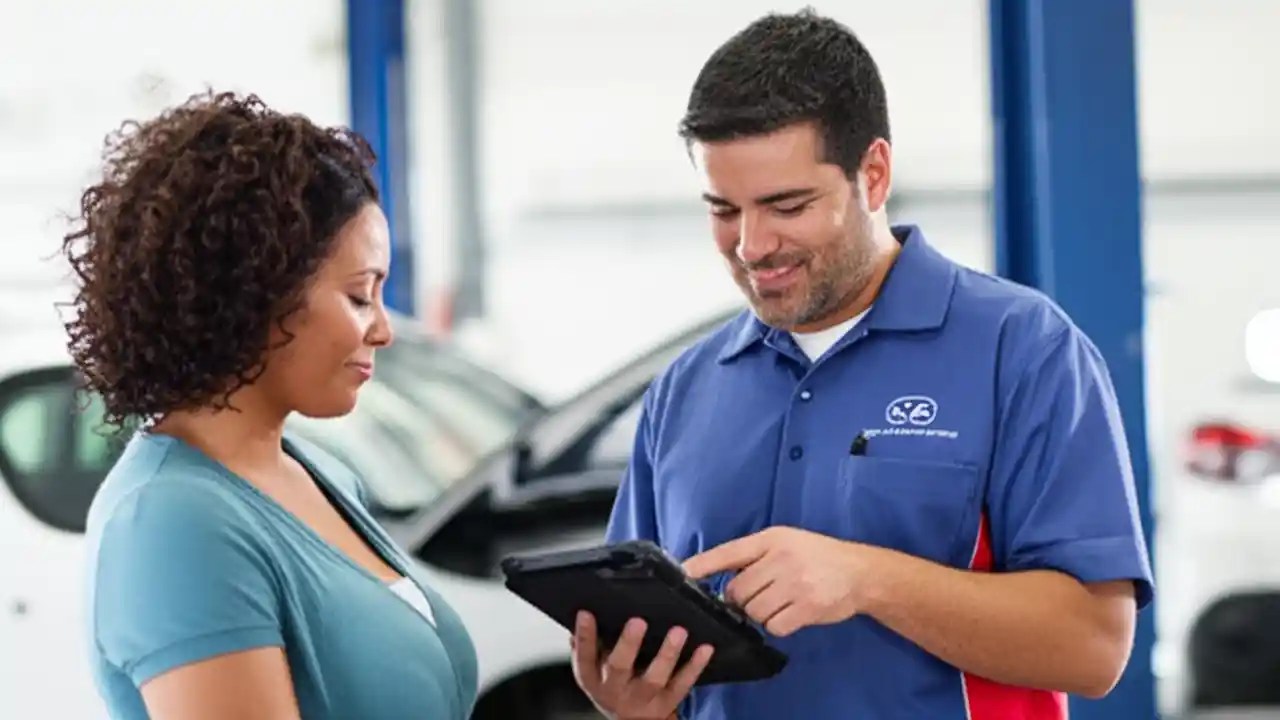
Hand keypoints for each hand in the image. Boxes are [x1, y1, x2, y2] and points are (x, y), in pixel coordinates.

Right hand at [571, 611, 713, 719]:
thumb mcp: (592, 671)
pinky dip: (695, 666)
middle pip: (619, 668)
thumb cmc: (612, 687)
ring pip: (655, 678)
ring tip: (678, 631)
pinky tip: (705, 648)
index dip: (584, 636)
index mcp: (594, 679)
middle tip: (638, 621)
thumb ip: (586, 646)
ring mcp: (643, 698)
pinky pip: (683, 684)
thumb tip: (582, 615)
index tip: (586, 613)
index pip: (584, 657)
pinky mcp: (667, 702)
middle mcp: (616, 691)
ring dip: (667, 654)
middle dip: (628, 644)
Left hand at [683, 526, 869, 636]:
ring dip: (760, 615)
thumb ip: (756, 557)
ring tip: (778, 604)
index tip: (682, 574)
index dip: (703, 565)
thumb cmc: (817, 556)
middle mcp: (781, 558)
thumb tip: (722, 581)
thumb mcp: (786, 542)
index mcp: (771, 539)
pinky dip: (778, 626)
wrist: (860, 572)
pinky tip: (791, 615)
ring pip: (754, 611)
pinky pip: (774, 627)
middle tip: (758, 598)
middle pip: (738, 591)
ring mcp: (795, 583)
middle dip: (741, 600)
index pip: (729, 552)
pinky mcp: (807, 607)